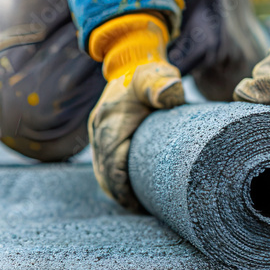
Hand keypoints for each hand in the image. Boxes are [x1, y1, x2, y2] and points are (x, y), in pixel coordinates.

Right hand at [87, 13, 183, 209]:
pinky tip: (126, 188)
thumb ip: (163, 85)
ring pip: (101, 171)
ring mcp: (98, 131)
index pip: (111, 166)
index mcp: (109, 123)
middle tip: (141, 210)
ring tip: (135, 205)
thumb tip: (171, 94)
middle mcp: (99, 129)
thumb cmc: (149, 72)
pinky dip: (111, 178)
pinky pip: (102, 163)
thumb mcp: (156, 76)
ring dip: (114, 189)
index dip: (123, 189)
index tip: (138, 205)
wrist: (133, 58)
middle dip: (119, 195)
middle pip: (103, 174)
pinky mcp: (103, 132)